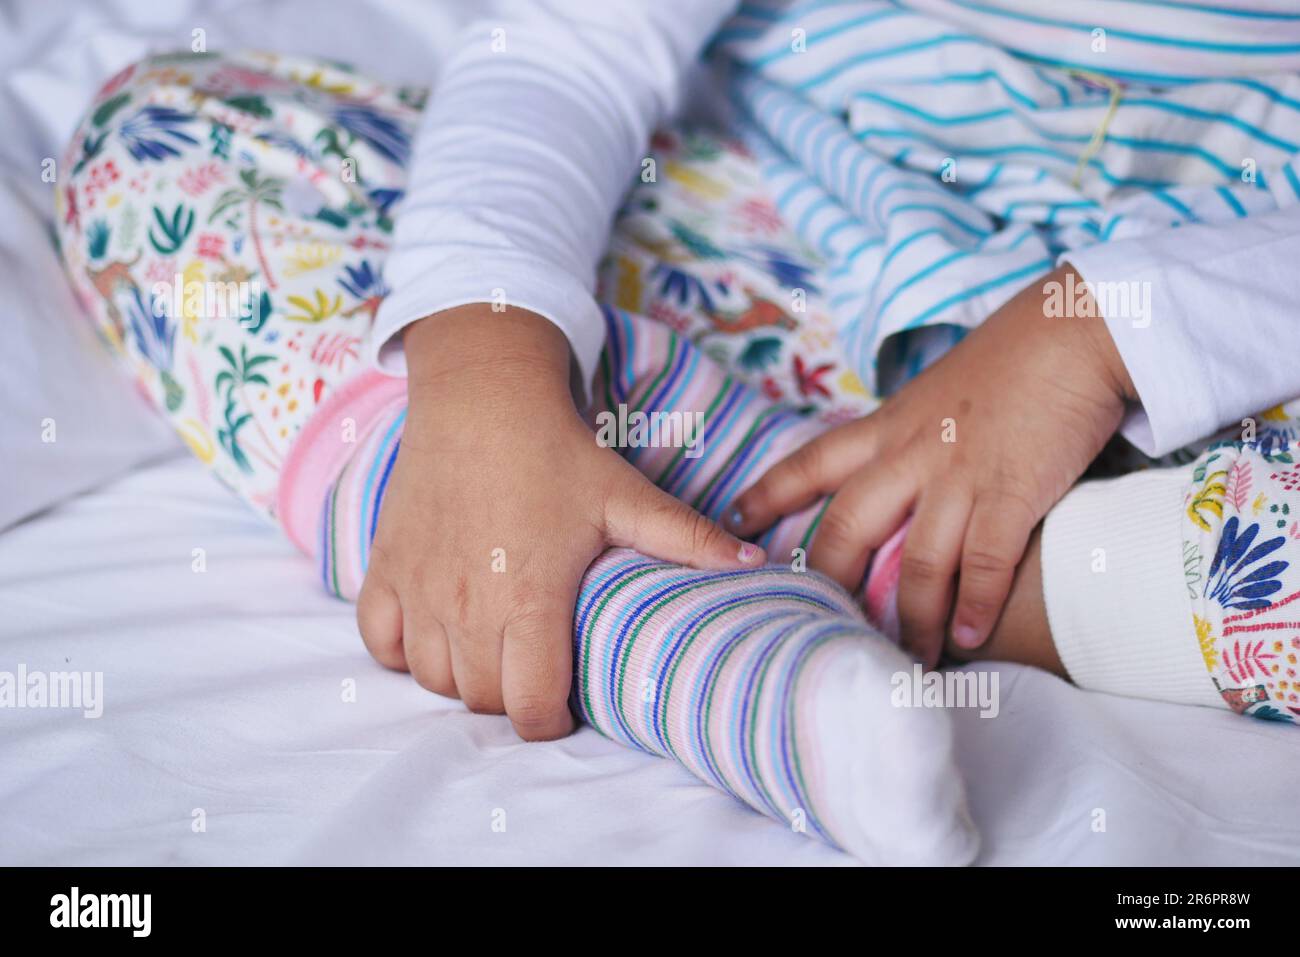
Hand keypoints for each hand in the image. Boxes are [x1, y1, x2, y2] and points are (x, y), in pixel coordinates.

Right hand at [357, 305, 762, 739]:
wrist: (480, 395)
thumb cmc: (556, 450)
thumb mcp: (626, 496)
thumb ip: (687, 539)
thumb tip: (759, 562)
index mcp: (529, 600)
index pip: (531, 709)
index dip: (553, 720)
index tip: (567, 700)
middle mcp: (466, 606)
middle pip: (484, 701)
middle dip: (514, 697)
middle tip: (538, 663)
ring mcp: (419, 590)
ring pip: (434, 680)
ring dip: (464, 676)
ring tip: (496, 644)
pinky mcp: (385, 569)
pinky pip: (380, 643)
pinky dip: (405, 649)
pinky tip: (438, 628)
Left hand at [728, 264, 1133, 665]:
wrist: (1074, 330)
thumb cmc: (1013, 359)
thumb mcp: (939, 393)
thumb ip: (911, 435)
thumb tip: (898, 471)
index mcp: (889, 425)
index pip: (811, 461)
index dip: (768, 492)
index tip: (734, 518)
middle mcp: (911, 454)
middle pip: (848, 527)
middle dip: (828, 583)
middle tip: (813, 628)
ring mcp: (959, 476)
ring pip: (917, 564)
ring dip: (910, 620)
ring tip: (906, 662)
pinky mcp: (1012, 492)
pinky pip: (984, 562)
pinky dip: (974, 606)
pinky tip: (966, 640)